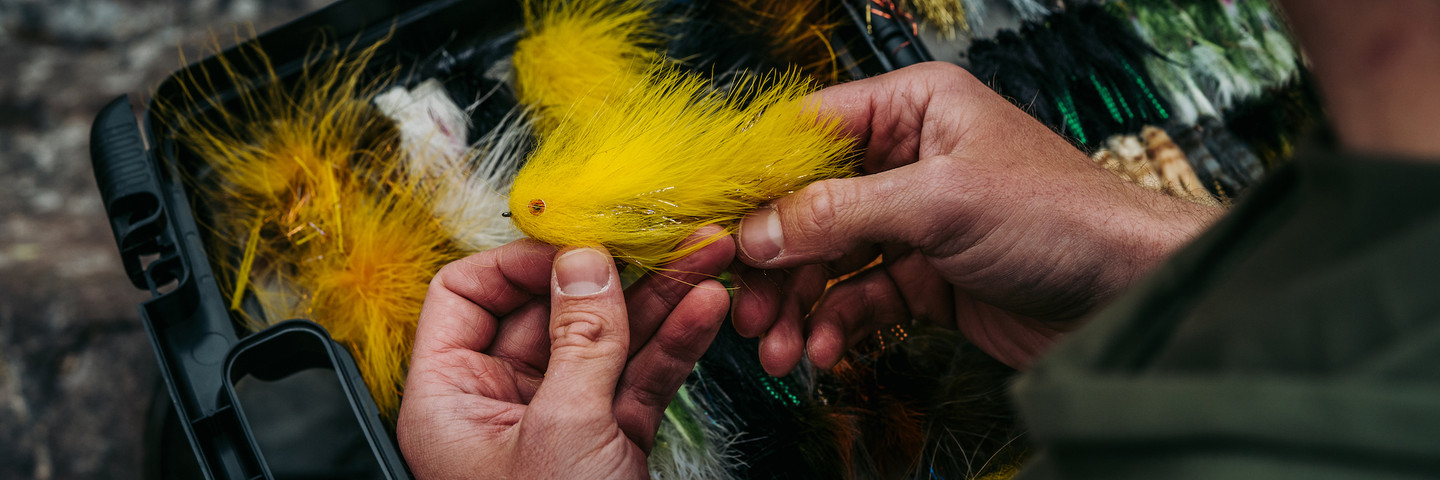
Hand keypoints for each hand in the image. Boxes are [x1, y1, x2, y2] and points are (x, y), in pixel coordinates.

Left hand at [398, 230, 733, 478]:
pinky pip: (637, 378)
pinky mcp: (608, 441)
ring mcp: (558, 421)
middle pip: (548, 311)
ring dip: (657, 300)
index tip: (580, 244)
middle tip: (660, 239)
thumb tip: (584, 261)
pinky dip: (672, 344)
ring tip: (704, 261)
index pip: (466, 293)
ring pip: (605, 340)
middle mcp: (499, 405)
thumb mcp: (563, 430)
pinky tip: (702, 311)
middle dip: (610, 274)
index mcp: (450, 399)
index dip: (523, 262)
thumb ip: (580, 339)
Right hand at [733, 62, 1219, 372]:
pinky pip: (859, 298)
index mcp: (914, 108)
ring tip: (777, 346)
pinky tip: (821, 352)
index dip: (757, 181)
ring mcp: (914, 221)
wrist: (1130, 295)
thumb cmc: (1063, 218)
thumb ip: (841, 213)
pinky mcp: (925, 277)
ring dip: (796, 305)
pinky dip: (835, 326)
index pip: (808, 134)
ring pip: (827, 259)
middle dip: (772, 261)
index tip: (714, 226)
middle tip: (743, 308)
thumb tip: (757, 229)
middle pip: (808, 205)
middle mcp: (908, 158)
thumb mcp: (941, 203)